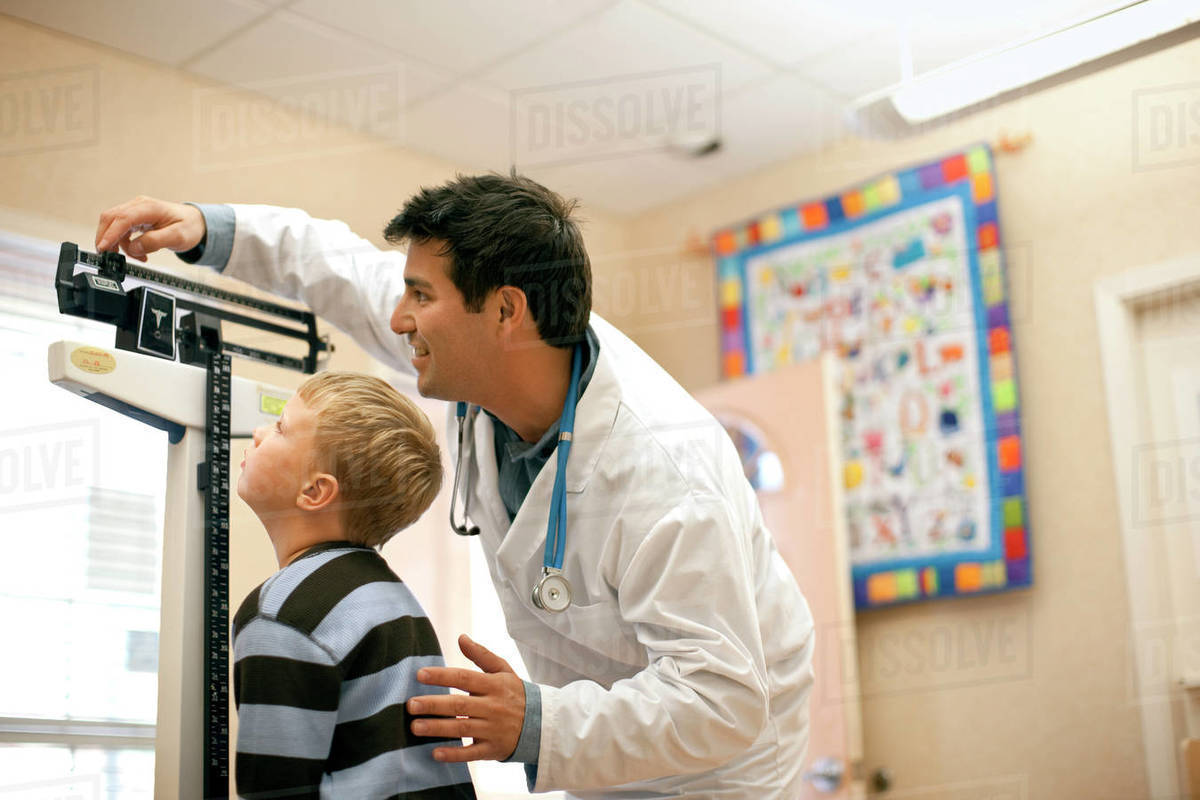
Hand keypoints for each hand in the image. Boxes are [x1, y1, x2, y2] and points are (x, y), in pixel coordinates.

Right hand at [95, 196, 205, 259]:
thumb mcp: (178, 237)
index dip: (110, 234)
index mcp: (149, 207)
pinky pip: (120, 230)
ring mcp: (135, 211)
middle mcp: (138, 206)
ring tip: (137, 257)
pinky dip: (123, 243)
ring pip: (113, 225)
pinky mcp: (134, 218)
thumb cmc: (189, 227)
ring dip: (117, 243)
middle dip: (105, 238)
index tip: (103, 248)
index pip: (123, 218)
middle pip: (110, 219)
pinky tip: (137, 252)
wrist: (195, 223)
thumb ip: (155, 242)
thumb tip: (134, 248)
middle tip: (109, 257)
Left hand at [408, 634, 526, 762]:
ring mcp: (493, 729)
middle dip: (434, 704)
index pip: (464, 678)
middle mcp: (493, 707)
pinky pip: (472, 753)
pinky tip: (435, 753)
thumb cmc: (516, 693)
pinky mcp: (493, 749)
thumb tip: (461, 637)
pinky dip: (454, 754)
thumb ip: (482, 655)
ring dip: (438, 728)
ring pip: (462, 728)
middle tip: (410, 704)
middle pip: (459, 705)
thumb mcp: (503, 671)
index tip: (420, 675)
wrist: (542, 723)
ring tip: (415, 727)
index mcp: (494, 685)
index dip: (442, 676)